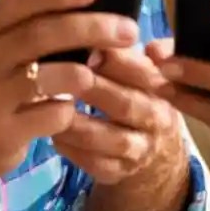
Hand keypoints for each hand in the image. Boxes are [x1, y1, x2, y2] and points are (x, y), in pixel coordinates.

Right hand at [0, 0, 141, 184]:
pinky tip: (72, 110)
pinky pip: (48, 116)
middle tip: (128, 29)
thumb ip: (35, 26)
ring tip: (100, 70)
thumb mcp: (2, 50)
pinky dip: (68, 110)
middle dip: (89, 28)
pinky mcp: (0, 132)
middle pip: (39, 35)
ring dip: (81, 71)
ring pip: (43, 77)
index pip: (18, 0)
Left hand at [52, 47, 184, 184]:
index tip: (90, 48)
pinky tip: (52, 133)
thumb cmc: (135, 92)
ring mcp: (139, 150)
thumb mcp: (139, 69)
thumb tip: (133, 38)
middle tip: (61, 73)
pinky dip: (72, 149)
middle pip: (126, 104)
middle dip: (93, 89)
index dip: (118, 61)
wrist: (152, 145)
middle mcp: (156, 120)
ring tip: (47, 106)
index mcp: (162, 88)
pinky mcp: (119, 172)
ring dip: (77, 123)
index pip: (144, 73)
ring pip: (108, 139)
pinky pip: (95, 164)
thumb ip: (131, 52)